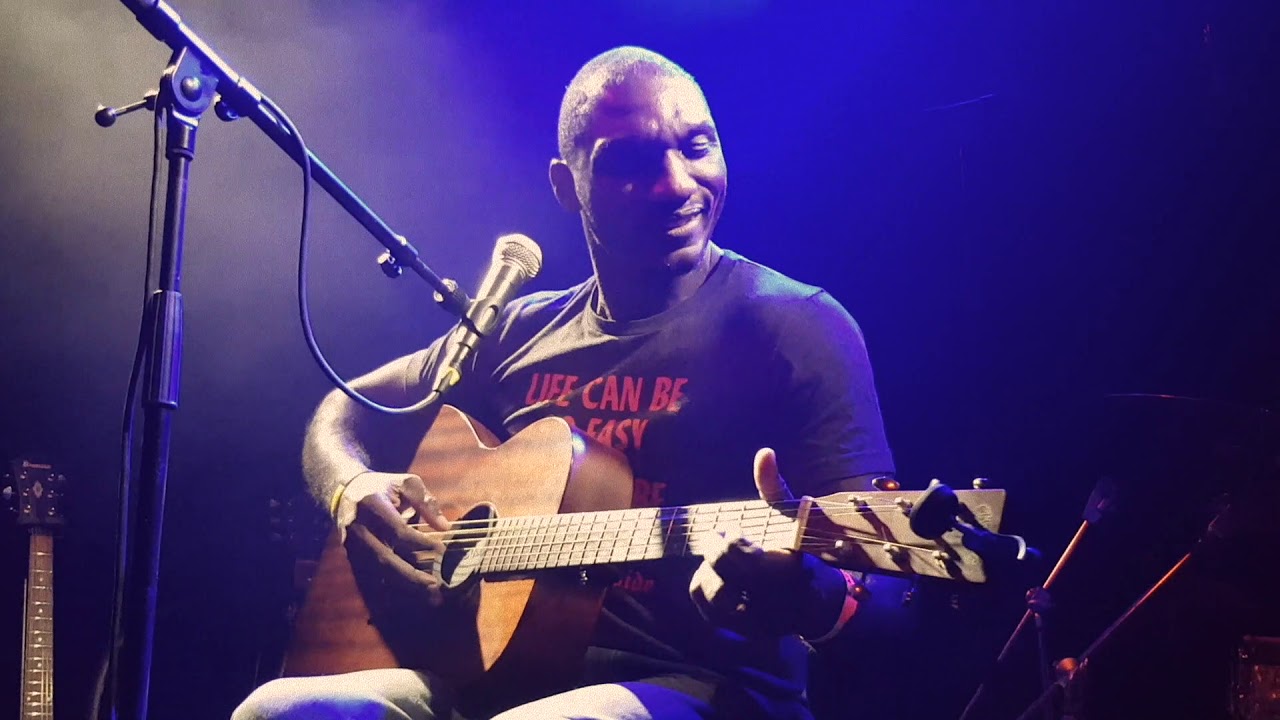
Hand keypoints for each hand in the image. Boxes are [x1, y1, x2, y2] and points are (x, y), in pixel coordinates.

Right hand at [337, 472, 450, 612]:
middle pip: (385, 559)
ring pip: (379, 571)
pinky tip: (412, 591)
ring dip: (404, 584)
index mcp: (373, 506)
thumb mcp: (406, 484)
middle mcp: (360, 528)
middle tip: (434, 585)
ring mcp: (353, 545)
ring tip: (428, 593)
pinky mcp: (352, 556)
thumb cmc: (381, 485)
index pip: (399, 531)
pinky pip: (374, 574)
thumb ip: (426, 503)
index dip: (421, 543)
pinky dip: (393, 583)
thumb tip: (445, 527)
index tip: (442, 551)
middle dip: (411, 575)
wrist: (343, 490)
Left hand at [688, 448, 845, 637]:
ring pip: (710, 592)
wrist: (816, 602)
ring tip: (722, 561)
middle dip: (715, 551)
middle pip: (721, 573)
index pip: (738, 555)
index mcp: (784, 569)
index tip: (730, 529)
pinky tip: (718, 576)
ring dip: (709, 571)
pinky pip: (705, 608)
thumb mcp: (793, 517)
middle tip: (721, 539)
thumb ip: (774, 488)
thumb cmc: (801, 550)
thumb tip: (764, 453)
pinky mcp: (741, 630)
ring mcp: (755, 619)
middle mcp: (769, 599)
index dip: (727, 539)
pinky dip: (705, 587)